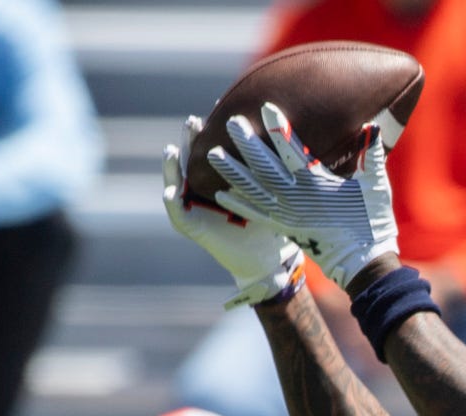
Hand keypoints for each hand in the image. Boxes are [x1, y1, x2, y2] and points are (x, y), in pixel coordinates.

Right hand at [162, 118, 301, 307]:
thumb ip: (275, 167)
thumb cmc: (271, 222)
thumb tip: (293, 134)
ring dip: (172, 165)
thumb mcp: (272, 191)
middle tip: (193, 120)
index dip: (216, 129)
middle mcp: (203, 186)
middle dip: (191, 139)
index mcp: (221, 175)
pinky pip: (177, 212)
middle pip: (194, 157)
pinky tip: (172, 191)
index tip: (219, 107)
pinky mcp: (191, 226)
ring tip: (171, 149)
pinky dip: (173, 201)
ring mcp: (194, 205)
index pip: (216, 145)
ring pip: (179, 180)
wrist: (265, 259)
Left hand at [207, 101, 398, 288]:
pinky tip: (221, 194)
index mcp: (316, 181)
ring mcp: (287, 214)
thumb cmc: (372, 221)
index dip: (278, 127)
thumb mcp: (376, 185)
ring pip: (252, 188)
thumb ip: (371, 155)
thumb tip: (373, 126)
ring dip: (232, 171)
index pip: (291, 148)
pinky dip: (238, 204)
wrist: (363, 262)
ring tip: (213, 154)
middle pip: (264, 164)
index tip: (265, 107)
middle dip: (246, 143)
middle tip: (231, 122)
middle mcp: (296, 196)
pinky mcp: (284, 229)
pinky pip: (255, 215)